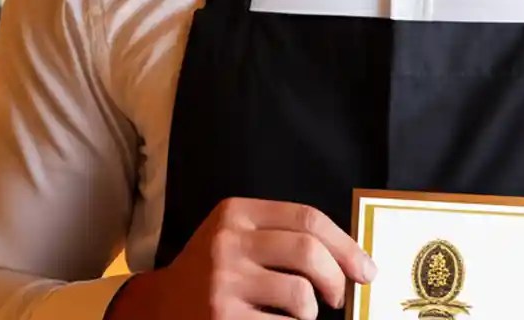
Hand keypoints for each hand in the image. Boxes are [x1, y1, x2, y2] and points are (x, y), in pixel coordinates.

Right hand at [105, 198, 376, 319]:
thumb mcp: (238, 239)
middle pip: (308, 252)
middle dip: (337, 278)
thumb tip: (354, 262)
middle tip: (339, 296)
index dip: (345, 245)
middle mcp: (226, 242)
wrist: (157, 309)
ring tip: (298, 314)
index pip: (306, 218)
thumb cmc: (215, 274)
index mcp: (235, 213)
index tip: (366, 269)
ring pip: (299, 294)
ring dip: (310, 312)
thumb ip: (284, 238)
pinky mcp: (221, 317)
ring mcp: (222, 282)